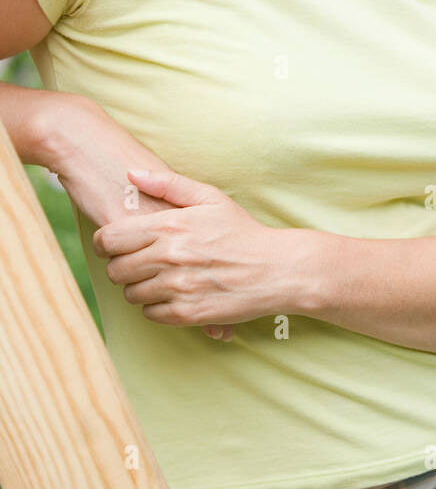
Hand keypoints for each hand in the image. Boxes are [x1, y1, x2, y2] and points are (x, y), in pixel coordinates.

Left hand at [92, 168, 303, 338]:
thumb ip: (168, 184)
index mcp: (171, 226)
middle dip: (122, 266)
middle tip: (139, 262)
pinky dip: (156, 306)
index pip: (110, 239)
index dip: (105, 242)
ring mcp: (177, 288)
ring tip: (160, 277)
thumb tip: (131, 174)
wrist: (276, 269)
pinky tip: (174, 292)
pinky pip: (150, 313)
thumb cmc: (243, 231)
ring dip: (139, 286)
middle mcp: (169, 258)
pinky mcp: (186, 314)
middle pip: (115, 270)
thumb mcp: (210, 198)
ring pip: (130, 294)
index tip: (114, 244)